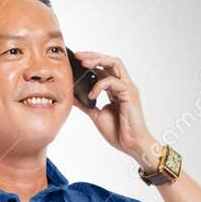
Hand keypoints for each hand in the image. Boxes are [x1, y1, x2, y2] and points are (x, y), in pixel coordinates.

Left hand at [70, 51, 160, 167]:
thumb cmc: (118, 131)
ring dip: (98, 61)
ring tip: (83, 65)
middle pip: (111, 61)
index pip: (105, 68)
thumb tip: (69, 95)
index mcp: (116, 89)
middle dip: (94, 55)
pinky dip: (99, 86)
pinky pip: (114, 82)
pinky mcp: (130, 95)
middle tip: (77, 56)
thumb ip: (84, 104)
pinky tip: (91, 96)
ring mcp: (128, 89)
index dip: (91, 61)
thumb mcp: (95, 114)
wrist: (131, 145)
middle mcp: (124, 86)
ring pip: (116, 64)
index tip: (74, 60)